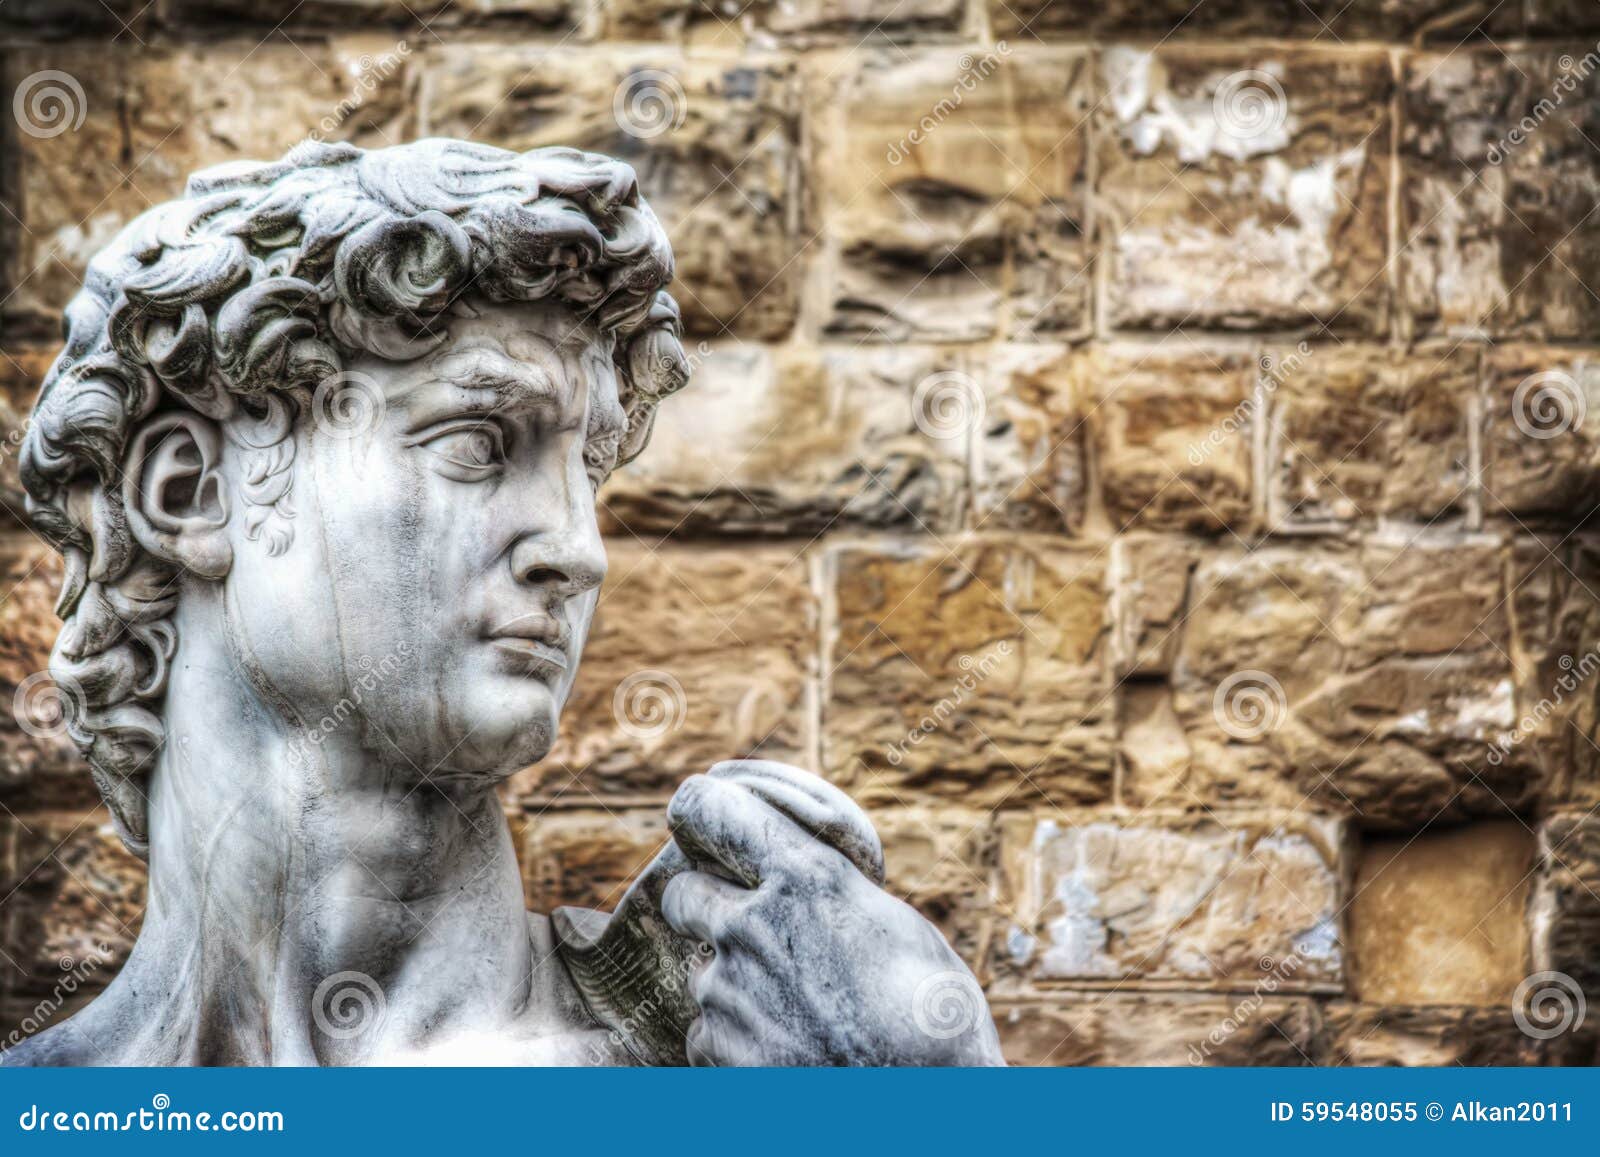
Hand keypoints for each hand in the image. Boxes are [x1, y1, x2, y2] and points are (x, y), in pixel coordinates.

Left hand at [660, 762, 1003, 1066]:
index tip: (700, 815)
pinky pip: (706, 1034)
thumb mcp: (898, 927)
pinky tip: (785, 1051)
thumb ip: (835, 897)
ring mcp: (730, 990)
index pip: (711, 811)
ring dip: (731, 986)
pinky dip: (734, 1042)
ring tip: (794, 1011)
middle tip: (743, 927)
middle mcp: (753, 925)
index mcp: (805, 877)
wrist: (929, 1102)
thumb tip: (809, 886)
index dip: (699, 810)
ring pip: (702, 972)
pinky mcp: (721, 1050)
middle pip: (682, 893)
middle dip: (702, 905)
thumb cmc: (933, 1014)